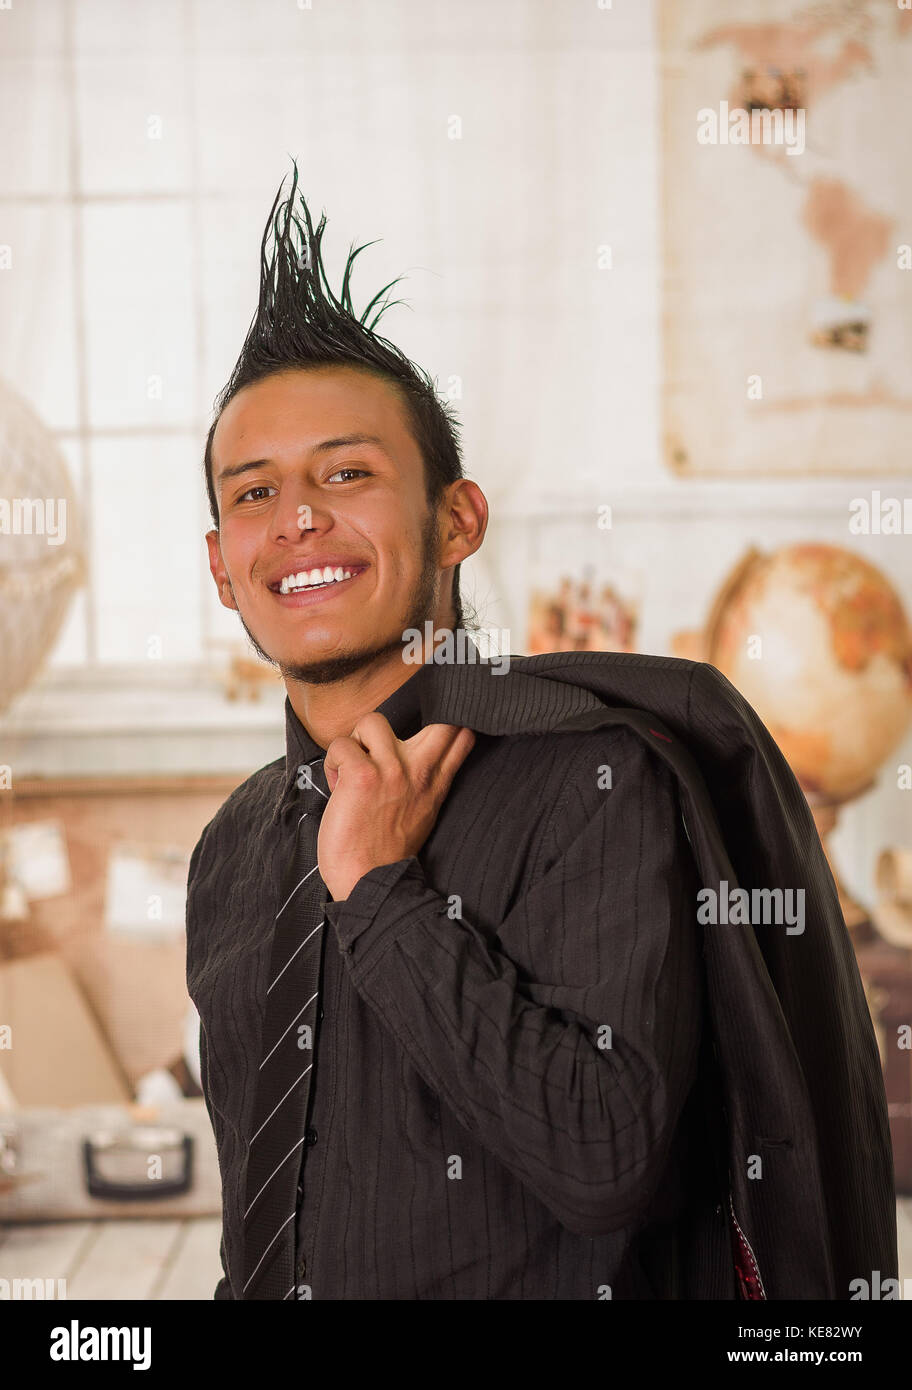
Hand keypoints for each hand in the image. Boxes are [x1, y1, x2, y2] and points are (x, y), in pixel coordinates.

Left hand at [318, 713, 475, 901]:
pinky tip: (337, 784)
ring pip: (373, 721)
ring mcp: (391, 770)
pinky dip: (333, 762)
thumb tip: (425, 757)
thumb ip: (428, 781)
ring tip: (352, 767)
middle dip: (414, 716)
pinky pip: (341, 745)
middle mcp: (419, 771)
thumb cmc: (387, 850)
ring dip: (355, 742)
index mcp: (435, 782)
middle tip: (382, 745)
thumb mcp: (424, 812)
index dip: (452, 718)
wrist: (369, 882)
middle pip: (441, 719)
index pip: (462, 734)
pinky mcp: (362, 775)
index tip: (433, 725)